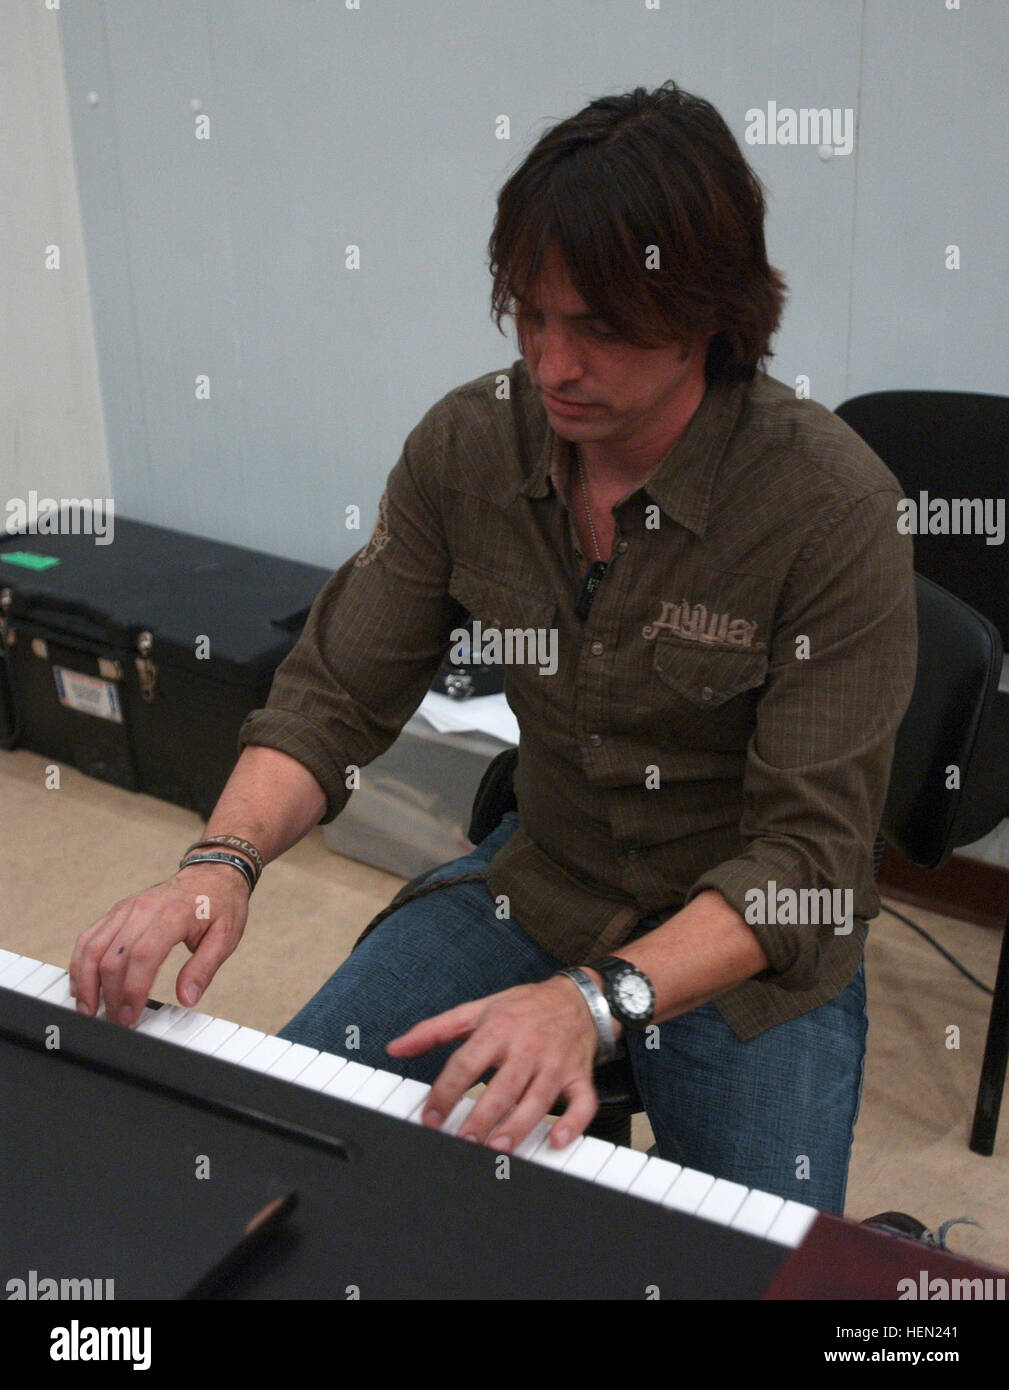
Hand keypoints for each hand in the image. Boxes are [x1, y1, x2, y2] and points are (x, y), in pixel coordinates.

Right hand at [68, 863, 250, 1025]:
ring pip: (92, 947)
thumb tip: (187, 998)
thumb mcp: (225, 937)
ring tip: (89, 1010)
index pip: (142, 956)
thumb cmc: (220, 903)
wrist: (211, 873)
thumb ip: (204, 969)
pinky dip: (80, 963)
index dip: (132, 991)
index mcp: (172, 915)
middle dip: (110, 995)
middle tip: (115, 1021)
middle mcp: (143, 909)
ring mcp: (126, 909)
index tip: (131, 1016)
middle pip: (113, 957)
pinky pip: (89, 937)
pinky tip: (81, 984)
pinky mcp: (117, 911)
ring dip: (86, 982)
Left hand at [386, 975, 602, 1152]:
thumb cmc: (523, 1007)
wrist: (576, 998)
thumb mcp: (476, 1010)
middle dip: (483, 1116)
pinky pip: (582, 1103)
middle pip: (503, 1086)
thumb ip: (434, 1030)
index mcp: (498, 1028)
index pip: (466, 1063)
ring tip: (497, 1147)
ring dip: (518, 1125)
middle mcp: (527, 1047)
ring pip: (538, 1099)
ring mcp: (555, 1063)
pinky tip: (557, 1139)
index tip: (431, 1117)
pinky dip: (573, 1122)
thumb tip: (396, 1047)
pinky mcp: (579, 1076)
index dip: (446, 1091)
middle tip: (464, 1141)